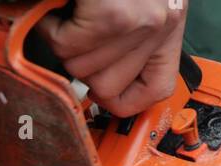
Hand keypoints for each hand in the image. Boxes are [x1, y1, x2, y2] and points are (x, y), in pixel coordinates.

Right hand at [39, 0, 187, 118]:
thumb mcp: (142, 0)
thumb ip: (131, 37)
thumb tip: (102, 83)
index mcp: (169, 24)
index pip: (156, 90)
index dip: (124, 99)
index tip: (101, 91)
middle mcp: (158, 26)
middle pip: (108, 88)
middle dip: (82, 65)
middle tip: (74, 34)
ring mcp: (136, 22)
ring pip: (82, 69)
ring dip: (63, 43)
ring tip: (68, 17)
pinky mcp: (110, 15)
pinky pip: (65, 46)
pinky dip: (51, 28)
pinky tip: (61, 10)